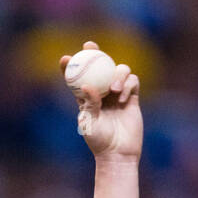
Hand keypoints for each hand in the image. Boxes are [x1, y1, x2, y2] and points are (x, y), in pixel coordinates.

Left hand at [59, 41, 141, 160]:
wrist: (118, 152)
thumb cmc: (99, 140)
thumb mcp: (89, 122)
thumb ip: (89, 103)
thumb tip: (87, 85)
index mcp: (86, 98)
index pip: (77, 78)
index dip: (70, 66)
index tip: (64, 58)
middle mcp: (103, 93)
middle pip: (99, 66)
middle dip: (94, 52)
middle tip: (89, 46)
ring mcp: (118, 94)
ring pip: (119, 70)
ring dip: (117, 74)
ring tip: (114, 89)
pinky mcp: (132, 98)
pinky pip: (132, 81)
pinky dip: (128, 84)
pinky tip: (123, 96)